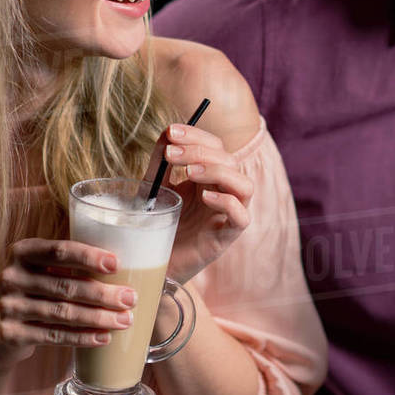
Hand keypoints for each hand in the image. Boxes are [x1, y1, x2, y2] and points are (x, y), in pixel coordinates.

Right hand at [0, 238, 138, 362]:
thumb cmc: (34, 290)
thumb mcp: (42, 269)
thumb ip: (70, 263)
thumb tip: (123, 267)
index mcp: (22, 251)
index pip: (59, 250)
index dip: (89, 257)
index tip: (116, 264)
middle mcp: (11, 276)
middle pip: (65, 284)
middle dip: (102, 293)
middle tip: (129, 299)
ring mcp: (8, 306)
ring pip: (62, 312)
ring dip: (98, 317)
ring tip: (124, 320)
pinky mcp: (8, 333)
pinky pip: (53, 335)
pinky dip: (82, 337)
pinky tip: (103, 337)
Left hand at [147, 123, 252, 284]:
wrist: (149, 262)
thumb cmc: (155, 223)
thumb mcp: (154, 186)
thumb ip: (160, 161)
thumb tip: (167, 132)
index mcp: (208, 176)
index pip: (215, 146)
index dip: (197, 135)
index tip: (172, 132)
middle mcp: (222, 191)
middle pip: (228, 160)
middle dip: (200, 151)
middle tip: (172, 154)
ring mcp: (228, 214)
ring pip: (244, 184)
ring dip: (219, 172)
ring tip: (189, 172)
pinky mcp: (226, 237)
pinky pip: (242, 217)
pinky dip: (227, 202)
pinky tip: (204, 197)